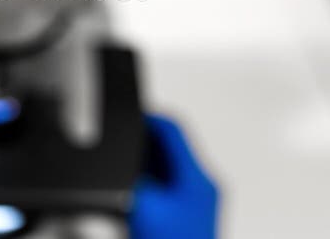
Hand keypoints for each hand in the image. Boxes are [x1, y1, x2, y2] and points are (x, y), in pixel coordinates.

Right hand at [129, 115, 218, 238]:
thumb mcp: (142, 206)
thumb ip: (134, 176)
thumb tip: (127, 161)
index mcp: (197, 179)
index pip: (175, 130)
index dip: (151, 117)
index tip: (133, 112)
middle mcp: (203, 188)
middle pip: (174, 147)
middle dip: (147, 140)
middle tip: (126, 135)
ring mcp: (199, 204)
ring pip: (171, 168)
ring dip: (148, 162)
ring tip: (127, 163)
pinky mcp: (190, 217)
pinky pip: (169, 188)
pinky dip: (151, 183)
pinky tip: (134, 194)